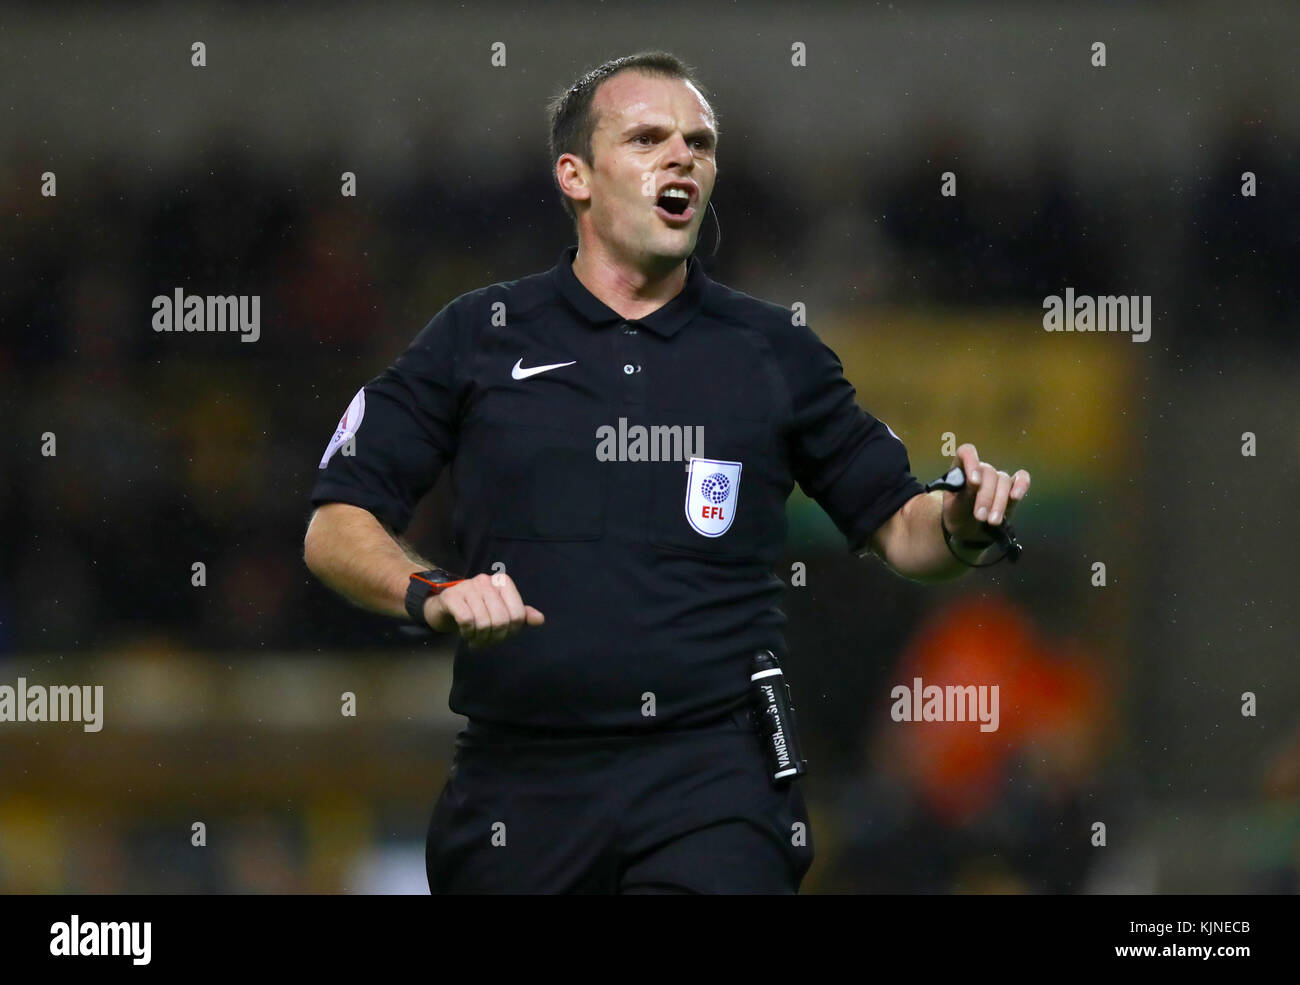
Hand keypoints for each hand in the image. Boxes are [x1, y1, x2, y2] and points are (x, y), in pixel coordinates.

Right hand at [423, 572, 544, 648]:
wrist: (445, 606)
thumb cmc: (478, 609)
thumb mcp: (501, 612)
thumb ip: (520, 615)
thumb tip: (540, 620)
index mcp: (503, 582)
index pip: (518, 615)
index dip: (512, 632)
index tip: (502, 637)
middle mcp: (486, 580)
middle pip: (502, 620)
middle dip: (495, 638)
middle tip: (486, 643)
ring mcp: (468, 586)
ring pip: (484, 622)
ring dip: (480, 638)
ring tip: (476, 640)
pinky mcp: (451, 596)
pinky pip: (467, 621)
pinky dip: (468, 633)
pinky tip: (466, 634)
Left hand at [942, 443, 1029, 542]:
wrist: (967, 530)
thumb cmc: (957, 515)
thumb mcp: (954, 508)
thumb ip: (964, 494)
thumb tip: (976, 482)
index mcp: (961, 469)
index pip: (966, 452)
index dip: (971, 461)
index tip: (974, 482)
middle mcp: (980, 470)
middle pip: (988, 472)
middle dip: (985, 496)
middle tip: (980, 516)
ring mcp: (996, 478)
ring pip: (1004, 480)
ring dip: (1000, 502)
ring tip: (992, 521)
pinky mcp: (1011, 489)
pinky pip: (1021, 479)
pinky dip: (1022, 485)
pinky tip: (1016, 496)